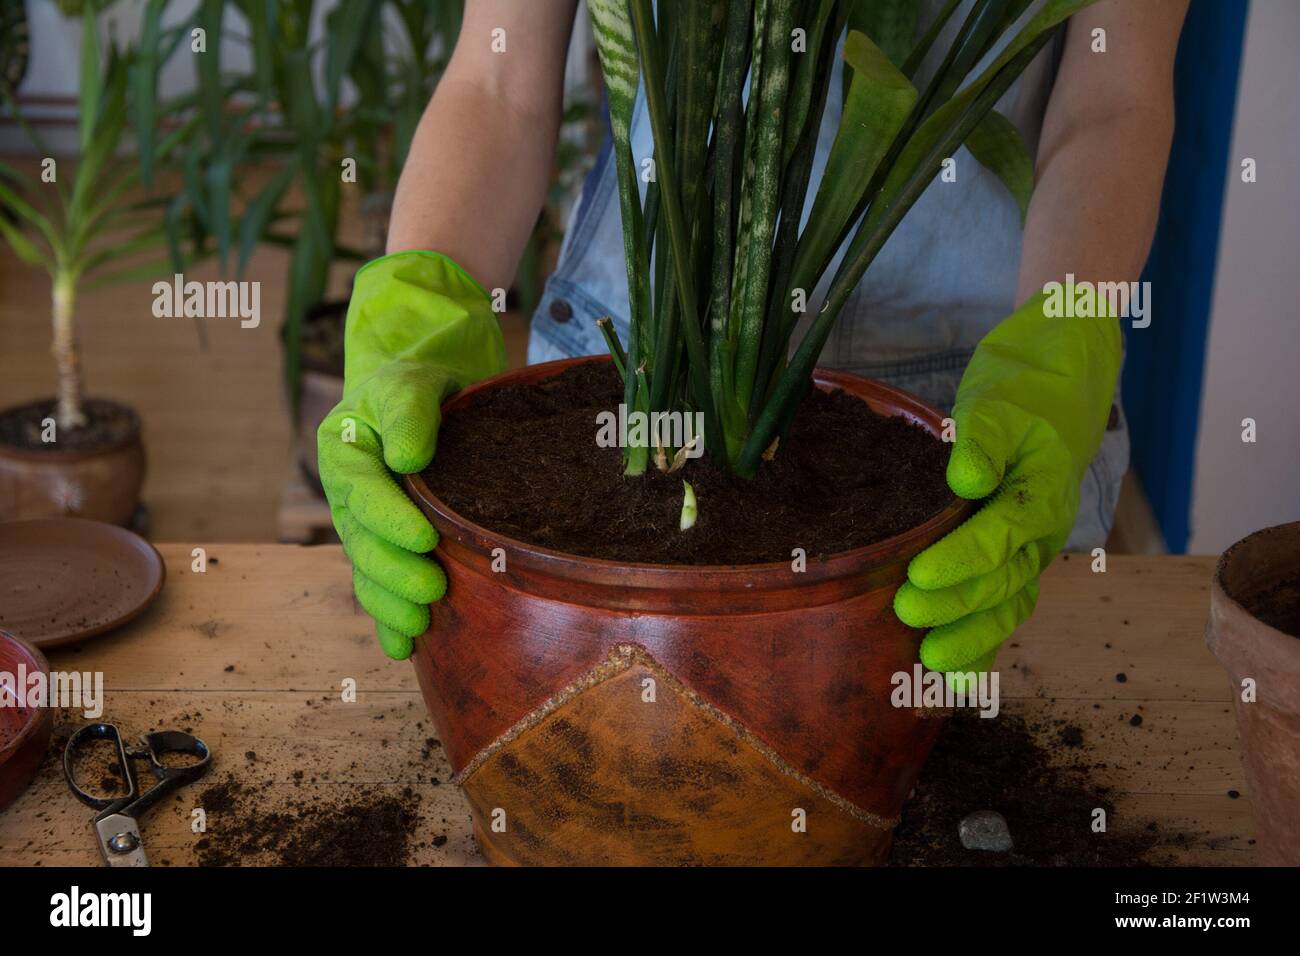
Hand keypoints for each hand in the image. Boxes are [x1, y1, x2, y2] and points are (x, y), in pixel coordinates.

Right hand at [319, 362, 449, 658]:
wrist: (430, 392)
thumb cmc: (420, 383)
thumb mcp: (413, 382)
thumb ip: (409, 413)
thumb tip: (406, 459)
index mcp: (343, 452)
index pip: (363, 492)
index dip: (391, 520)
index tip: (426, 539)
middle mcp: (347, 494)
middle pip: (362, 542)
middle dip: (394, 572)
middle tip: (434, 588)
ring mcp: (364, 525)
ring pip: (368, 571)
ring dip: (390, 603)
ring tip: (422, 624)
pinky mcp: (387, 545)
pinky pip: (381, 586)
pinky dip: (389, 620)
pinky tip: (405, 648)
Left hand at [893, 292, 1120, 676]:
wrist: (1051, 401)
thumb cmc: (1017, 401)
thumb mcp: (998, 405)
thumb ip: (984, 440)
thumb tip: (966, 479)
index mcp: (1044, 493)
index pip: (1003, 534)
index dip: (962, 558)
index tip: (918, 573)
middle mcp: (1042, 534)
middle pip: (1004, 579)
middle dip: (956, 602)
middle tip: (905, 611)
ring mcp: (1030, 555)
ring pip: (1008, 606)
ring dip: (972, 637)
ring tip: (930, 662)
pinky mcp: (1012, 566)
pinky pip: (1002, 613)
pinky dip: (983, 648)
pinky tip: (955, 681)